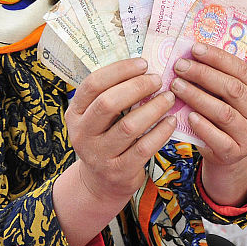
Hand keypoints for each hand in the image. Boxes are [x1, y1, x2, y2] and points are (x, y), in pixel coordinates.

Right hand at [65, 58, 176, 203]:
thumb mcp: (98, 118)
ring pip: (129, 126)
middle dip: (137, 87)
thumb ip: (112, 95)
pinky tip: (171, 121)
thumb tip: (145, 66)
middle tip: (158, 80)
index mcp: (75, 113)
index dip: (119, 70)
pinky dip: (161, 132)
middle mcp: (82, 134)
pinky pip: (143, 147)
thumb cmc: (106, 138)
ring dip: (153, 108)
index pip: (93, 84)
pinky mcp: (118, 171)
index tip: (143, 63)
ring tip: (169, 98)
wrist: (102, 182)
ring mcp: (99, 155)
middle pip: (108, 103)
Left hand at [171, 41, 246, 171]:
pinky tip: (189, 115)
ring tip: (177, 86)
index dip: (218, 58)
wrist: (229, 154)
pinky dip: (202, 125)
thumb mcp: (232, 97)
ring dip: (197, 96)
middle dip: (204, 74)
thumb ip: (221, 79)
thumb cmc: (228, 118)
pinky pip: (218, 138)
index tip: (196, 49)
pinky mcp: (235, 153)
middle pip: (233, 89)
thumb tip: (194, 56)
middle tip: (181, 66)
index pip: (243, 70)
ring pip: (223, 112)